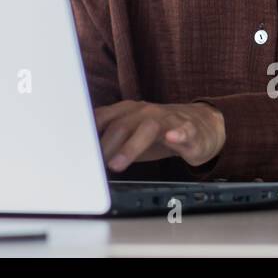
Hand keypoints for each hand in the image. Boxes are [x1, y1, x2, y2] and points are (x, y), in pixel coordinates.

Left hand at [94, 100, 224, 172]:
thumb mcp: (131, 135)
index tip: (76, 150)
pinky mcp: (190, 130)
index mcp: (128, 111)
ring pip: (148, 127)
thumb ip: (109, 141)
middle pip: (121, 125)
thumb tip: (83, 156)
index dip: (89, 134)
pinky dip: (179, 133)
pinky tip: (173, 138)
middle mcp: (146, 112)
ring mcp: (168, 119)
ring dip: (130, 146)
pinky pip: (185, 130)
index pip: (103, 117)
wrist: (201, 125)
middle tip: (95, 166)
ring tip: (118, 164)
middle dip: (106, 146)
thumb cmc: (159, 132)